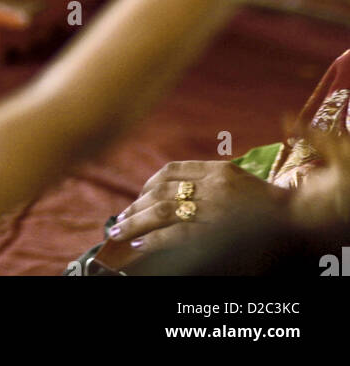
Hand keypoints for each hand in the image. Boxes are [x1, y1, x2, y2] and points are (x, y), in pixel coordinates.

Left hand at [103, 160, 287, 264]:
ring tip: (121, 230)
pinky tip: (142, 244)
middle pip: (162, 191)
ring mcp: (214, 207)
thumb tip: (174, 186)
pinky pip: (177, 234)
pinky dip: (155, 239)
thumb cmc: (265, 201)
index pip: (173, 169)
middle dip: (137, 205)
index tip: (139, 194)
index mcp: (217, 169)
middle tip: (119, 218)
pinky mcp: (215, 230)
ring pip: (164, 211)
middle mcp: (212, 185)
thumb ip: (209, 177)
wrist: (293, 218)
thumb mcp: (237, 178)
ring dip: (137, 221)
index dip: (150, 182)